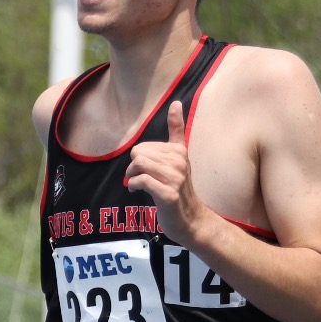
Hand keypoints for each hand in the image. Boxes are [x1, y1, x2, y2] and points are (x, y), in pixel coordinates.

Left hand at [124, 99, 204, 244]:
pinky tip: (136, 190)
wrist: (189, 219)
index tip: (148, 169)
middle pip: (138, 154)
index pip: (144, 147)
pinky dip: (134, 185)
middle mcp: (178, 162)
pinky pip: (141, 180)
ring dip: (132, 176)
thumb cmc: (179, 187)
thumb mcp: (179, 156)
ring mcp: (174, 179)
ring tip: (137, 183)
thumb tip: (177, 102)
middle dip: (132, 167)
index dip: (139, 159)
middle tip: (138, 177)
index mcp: (179, 151)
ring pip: (138, 165)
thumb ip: (177, 130)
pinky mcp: (168, 194)